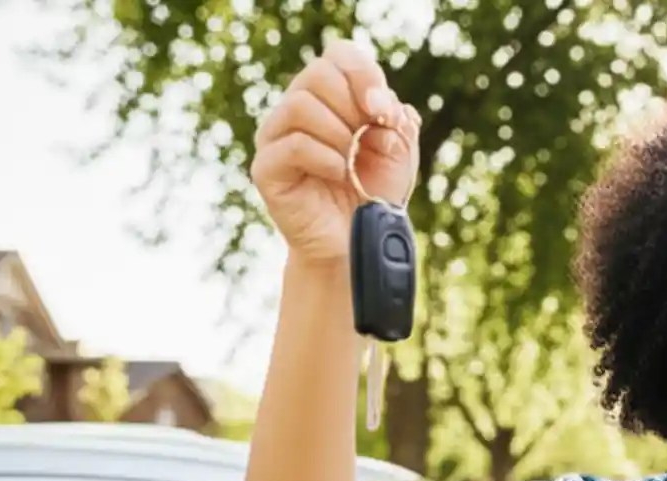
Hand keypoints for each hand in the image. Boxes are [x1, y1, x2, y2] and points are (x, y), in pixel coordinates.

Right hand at [250, 39, 420, 265]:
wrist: (355, 240)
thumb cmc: (373, 192)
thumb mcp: (399, 152)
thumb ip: (397, 121)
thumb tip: (386, 103)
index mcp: (329, 97)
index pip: (337, 55)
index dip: (363, 74)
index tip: (383, 112)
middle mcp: (298, 109)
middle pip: (318, 73)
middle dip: (353, 105)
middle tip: (368, 139)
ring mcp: (277, 137)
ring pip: (301, 105)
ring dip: (339, 133)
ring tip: (351, 161)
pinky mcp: (267, 168)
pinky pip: (293, 144)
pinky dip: (326, 158)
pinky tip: (339, 174)